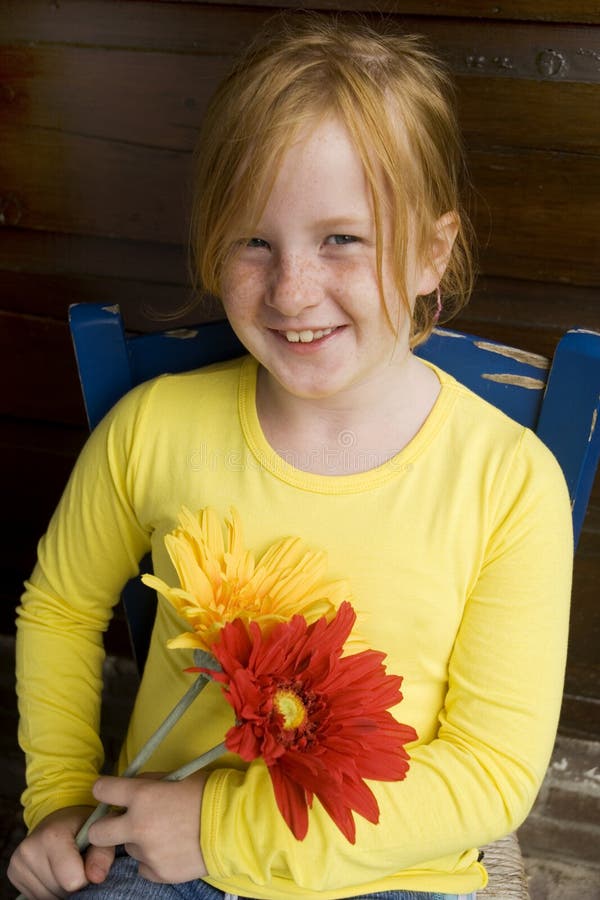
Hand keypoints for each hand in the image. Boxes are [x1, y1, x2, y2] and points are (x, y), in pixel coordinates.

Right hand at [7, 806, 115, 898]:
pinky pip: (37, 898)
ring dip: (61, 889)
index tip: (88, 861)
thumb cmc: (82, 825)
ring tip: (66, 867)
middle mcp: (29, 849)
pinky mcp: (13, 874)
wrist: (58, 819)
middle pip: (60, 891)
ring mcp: (18, 863)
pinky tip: (54, 873)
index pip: (73, 880)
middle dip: (73, 883)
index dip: (86, 876)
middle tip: (77, 863)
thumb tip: (97, 878)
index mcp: (52, 836)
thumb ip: (102, 853)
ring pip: (48, 898)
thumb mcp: (98, 833)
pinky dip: (50, 890)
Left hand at [88, 772, 206, 882]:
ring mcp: (148, 853)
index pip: (102, 790)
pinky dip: (153, 859)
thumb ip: (148, 783)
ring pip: (129, 848)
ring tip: (167, 833)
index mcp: (143, 796)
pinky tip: (172, 848)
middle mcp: (139, 826)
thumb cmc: (208, 793)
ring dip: (139, 841)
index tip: (107, 791)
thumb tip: (129, 786)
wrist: (235, 825)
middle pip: (98, 832)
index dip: (104, 790)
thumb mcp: (177, 776)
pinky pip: (144, 866)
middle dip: (104, 827)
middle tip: (121, 823)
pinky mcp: (158, 873)